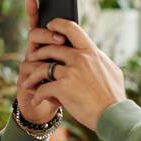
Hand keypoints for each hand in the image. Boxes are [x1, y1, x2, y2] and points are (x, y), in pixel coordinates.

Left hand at [18, 11, 127, 130]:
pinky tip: (36, 100)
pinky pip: (43, 88)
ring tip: (27, 83)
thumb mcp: (111, 70)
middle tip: (30, 58)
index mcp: (91, 52)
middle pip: (51, 48)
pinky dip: (37, 95)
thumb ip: (98, 59)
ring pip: (42, 68)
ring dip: (31, 76)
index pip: (71, 29)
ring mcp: (71, 72)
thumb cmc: (113, 96)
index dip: (57, 24)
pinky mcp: (63, 87)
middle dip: (37, 53)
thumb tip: (94, 52)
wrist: (114, 115)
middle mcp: (80, 58)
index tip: (49, 26)